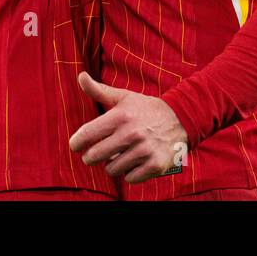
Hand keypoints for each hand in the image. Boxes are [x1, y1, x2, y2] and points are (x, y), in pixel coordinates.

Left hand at [68, 72, 188, 183]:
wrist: (180, 118)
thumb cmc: (145, 108)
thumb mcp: (123, 97)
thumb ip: (98, 90)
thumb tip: (80, 76)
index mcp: (120, 116)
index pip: (87, 134)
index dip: (76, 143)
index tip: (76, 145)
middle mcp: (131, 134)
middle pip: (94, 156)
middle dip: (91, 157)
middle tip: (94, 154)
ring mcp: (144, 150)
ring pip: (111, 169)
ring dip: (112, 165)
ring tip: (118, 155)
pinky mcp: (155, 165)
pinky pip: (130, 178)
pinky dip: (129, 173)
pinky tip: (134, 162)